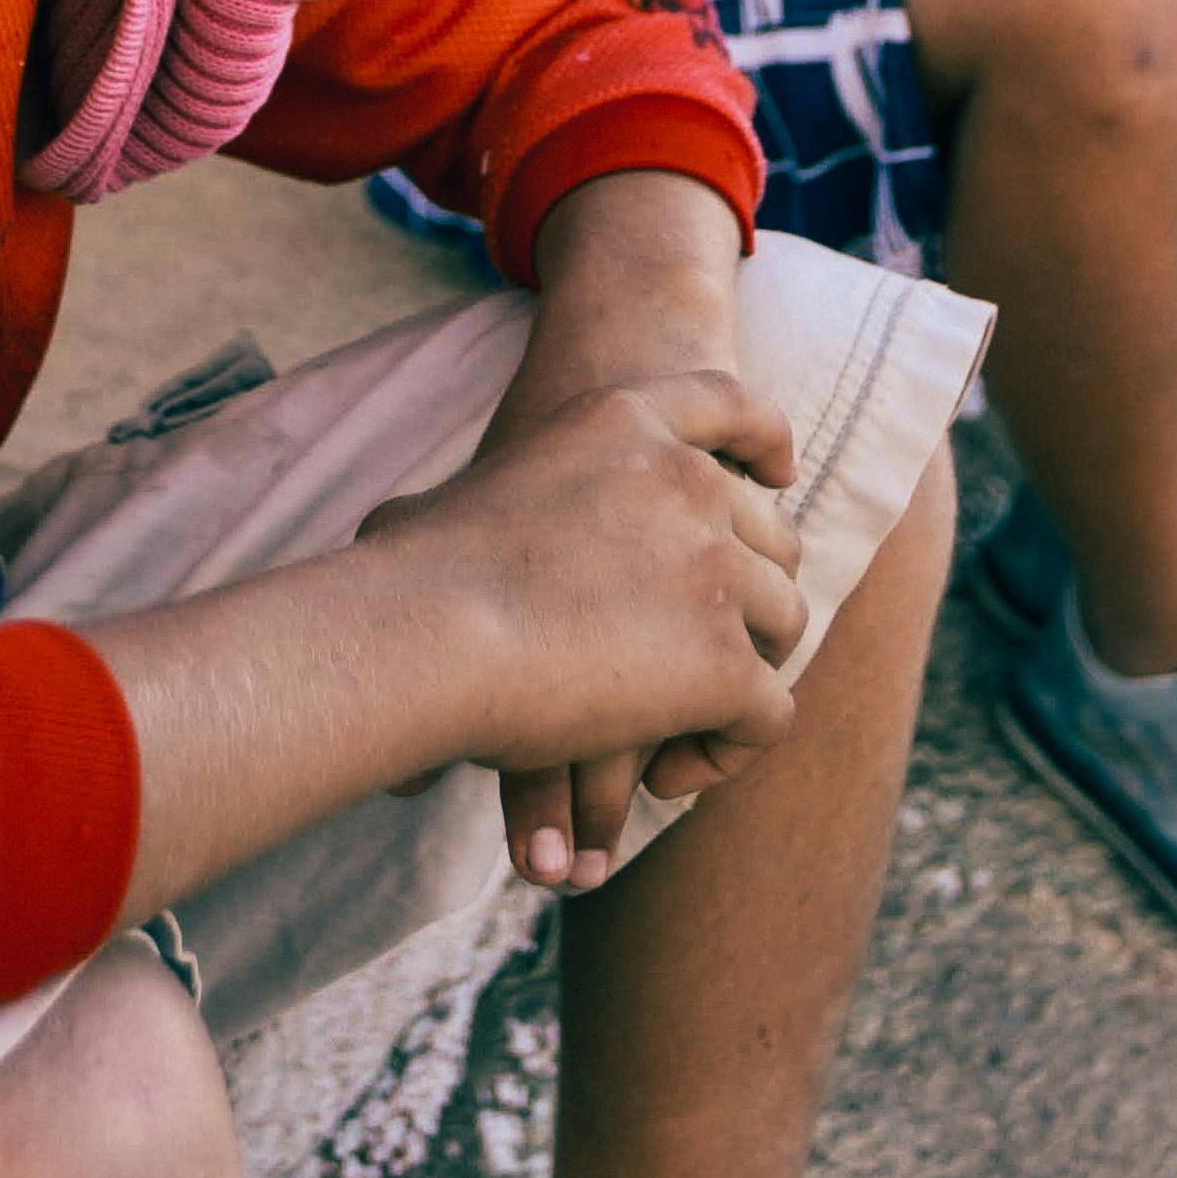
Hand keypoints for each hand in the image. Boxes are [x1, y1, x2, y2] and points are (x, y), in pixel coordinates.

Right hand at [466, 173, 758, 888]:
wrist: (427, 630)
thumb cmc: (405, 572)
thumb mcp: (450, 494)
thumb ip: (466, 504)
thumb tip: (395, 537)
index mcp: (624, 422)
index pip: (727, 404)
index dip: (762, 437)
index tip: (778, 470)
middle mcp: (689, 482)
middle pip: (770, 533)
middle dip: (751, 590)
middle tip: (710, 645)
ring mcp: (717, 569)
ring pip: (781, 621)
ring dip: (746, 673)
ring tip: (687, 722)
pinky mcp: (726, 663)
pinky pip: (766, 712)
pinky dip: (730, 747)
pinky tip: (669, 773)